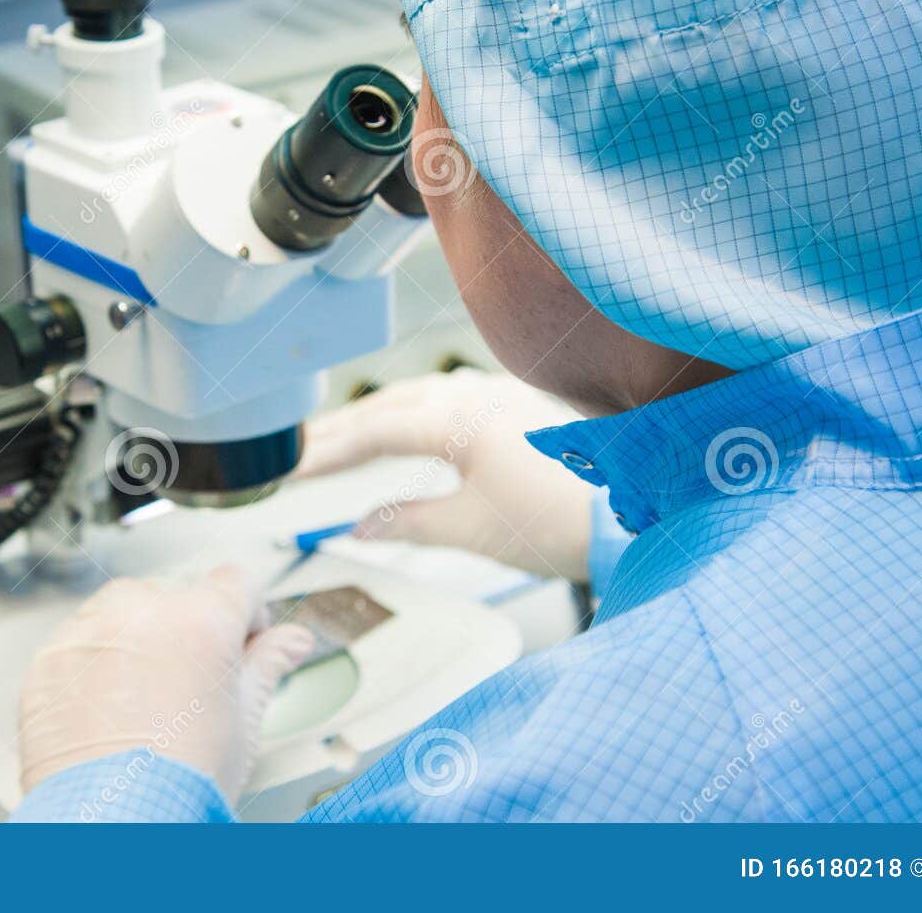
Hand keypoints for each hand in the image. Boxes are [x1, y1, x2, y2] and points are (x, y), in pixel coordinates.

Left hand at [18, 566, 312, 803]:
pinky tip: (110, 709)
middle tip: (192, 684)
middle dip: (189, 630)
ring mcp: (91, 632)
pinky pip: (81, 643)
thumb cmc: (180, 783)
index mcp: (202, 620)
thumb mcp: (244, 720)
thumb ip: (268, 665)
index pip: (236, 582)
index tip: (242, 642)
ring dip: (139, 638)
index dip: (246, 615)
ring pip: (124, 612)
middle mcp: (142, 613)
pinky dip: (95, 664)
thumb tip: (292, 642)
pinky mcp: (51, 658)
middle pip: (178, 596)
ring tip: (146, 698)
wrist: (111, 825)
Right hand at [295, 369, 594, 582]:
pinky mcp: (511, 405)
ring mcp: (494, 393)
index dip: (327, 454)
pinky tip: (397, 433)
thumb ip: (406, 522)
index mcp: (457, 418)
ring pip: (414, 400)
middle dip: (339, 432)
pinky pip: (442, 402)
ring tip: (334, 444)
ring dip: (372, 421)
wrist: (631, 512)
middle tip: (296, 453)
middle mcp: (472, 393)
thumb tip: (359, 526)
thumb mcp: (469, 529)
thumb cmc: (554, 522)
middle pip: (388, 407)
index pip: (375, 432)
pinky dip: (407, 418)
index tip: (290, 469)